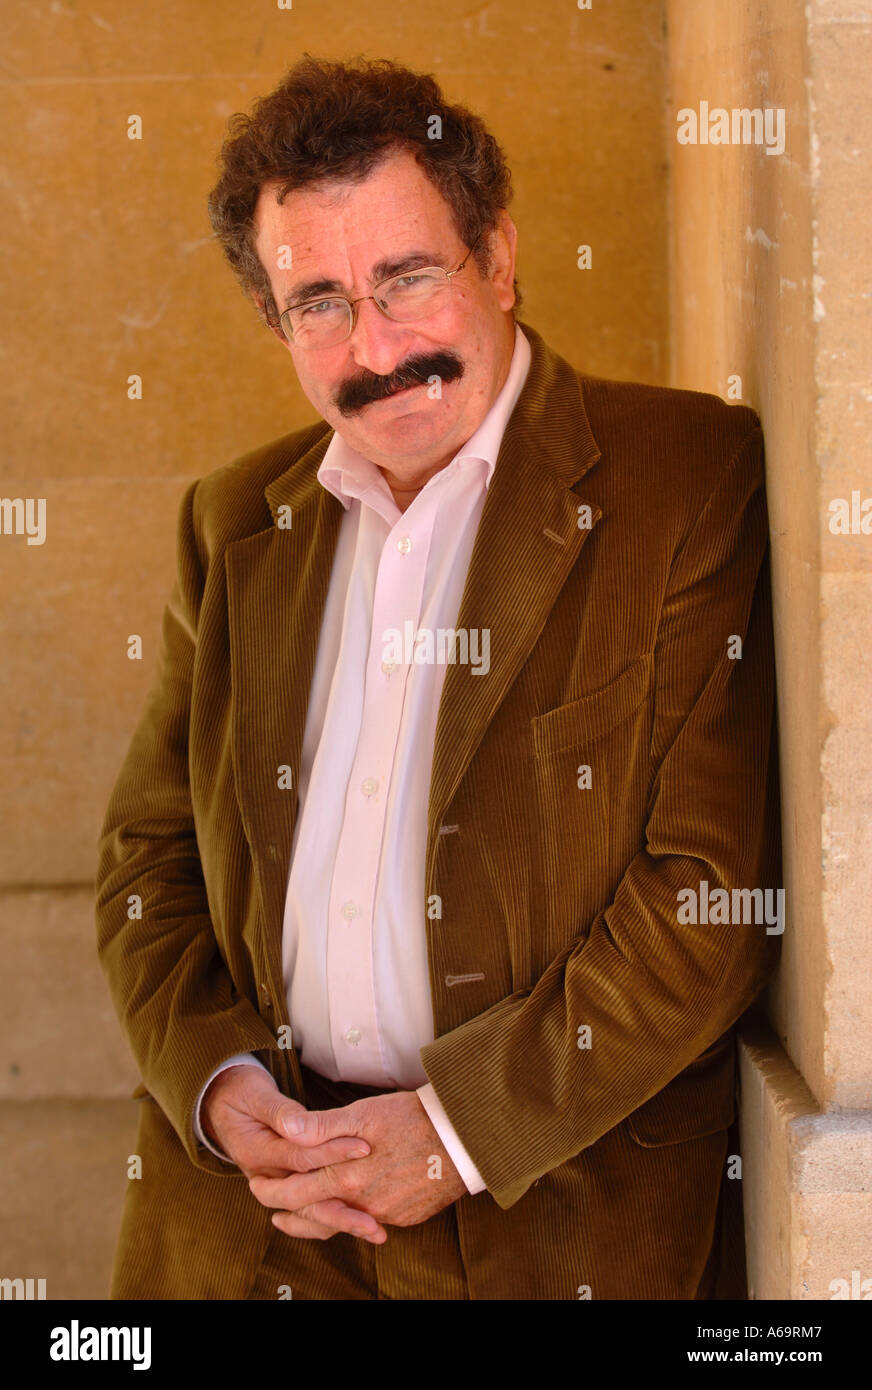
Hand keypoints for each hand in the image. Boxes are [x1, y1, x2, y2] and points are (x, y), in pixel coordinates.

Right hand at [200, 1064, 383, 1240]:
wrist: (221, 1104)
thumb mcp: (256, 1095)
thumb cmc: (242, 1094)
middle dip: (341, 1209)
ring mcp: (275, 1185)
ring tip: (375, 1232)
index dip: (332, 1152)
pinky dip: (335, 1219)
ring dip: (342, 1223)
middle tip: (374, 1219)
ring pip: (308, 1212)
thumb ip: (280, 1111)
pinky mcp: (287, 1187)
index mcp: (255, 1152)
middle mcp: (264, 1177)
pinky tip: (362, 1227)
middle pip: (305, 1198)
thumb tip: (297, 1127)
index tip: (365, 1147)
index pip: (299, 1157)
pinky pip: (310, 1210)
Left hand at [248, 1091, 468, 1242]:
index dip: (271, 1191)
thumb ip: (321, 1127)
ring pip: (340, 1221)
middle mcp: (363, 1203)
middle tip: (267, 1202)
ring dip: (314, 1216)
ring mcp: (385, 1214)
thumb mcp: (363, 1113)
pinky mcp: (405, 1216)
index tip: (254, 1185)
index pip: (295, 1193)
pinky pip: (369, 1219)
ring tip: (295, 1215)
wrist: (463, 1137)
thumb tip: (285, 1129)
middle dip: (285, 1208)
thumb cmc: (411, 1118)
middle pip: (313, 1213)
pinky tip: (346, 1205)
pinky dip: (351, 1214)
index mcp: (347, 1177)